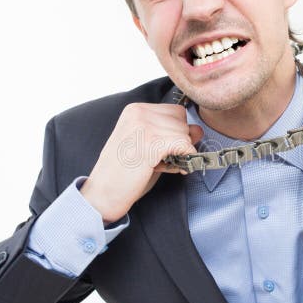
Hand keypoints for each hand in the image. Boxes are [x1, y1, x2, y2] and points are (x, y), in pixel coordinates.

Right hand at [80, 103, 202, 222]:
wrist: (103, 193)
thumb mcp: (149, 147)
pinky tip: (174, 168)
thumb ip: (172, 135)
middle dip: (179, 141)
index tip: (168, 149)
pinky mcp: (151, 142)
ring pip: (184, 133)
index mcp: (135, 110)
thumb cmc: (124, 173)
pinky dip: (185, 158)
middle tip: (165, 160)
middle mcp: (139, 113)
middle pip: (182, 120)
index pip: (175, 111)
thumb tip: (198, 130)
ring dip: (180, 152)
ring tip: (164, 165)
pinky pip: (183, 144)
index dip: (177, 132)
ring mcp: (144, 126)